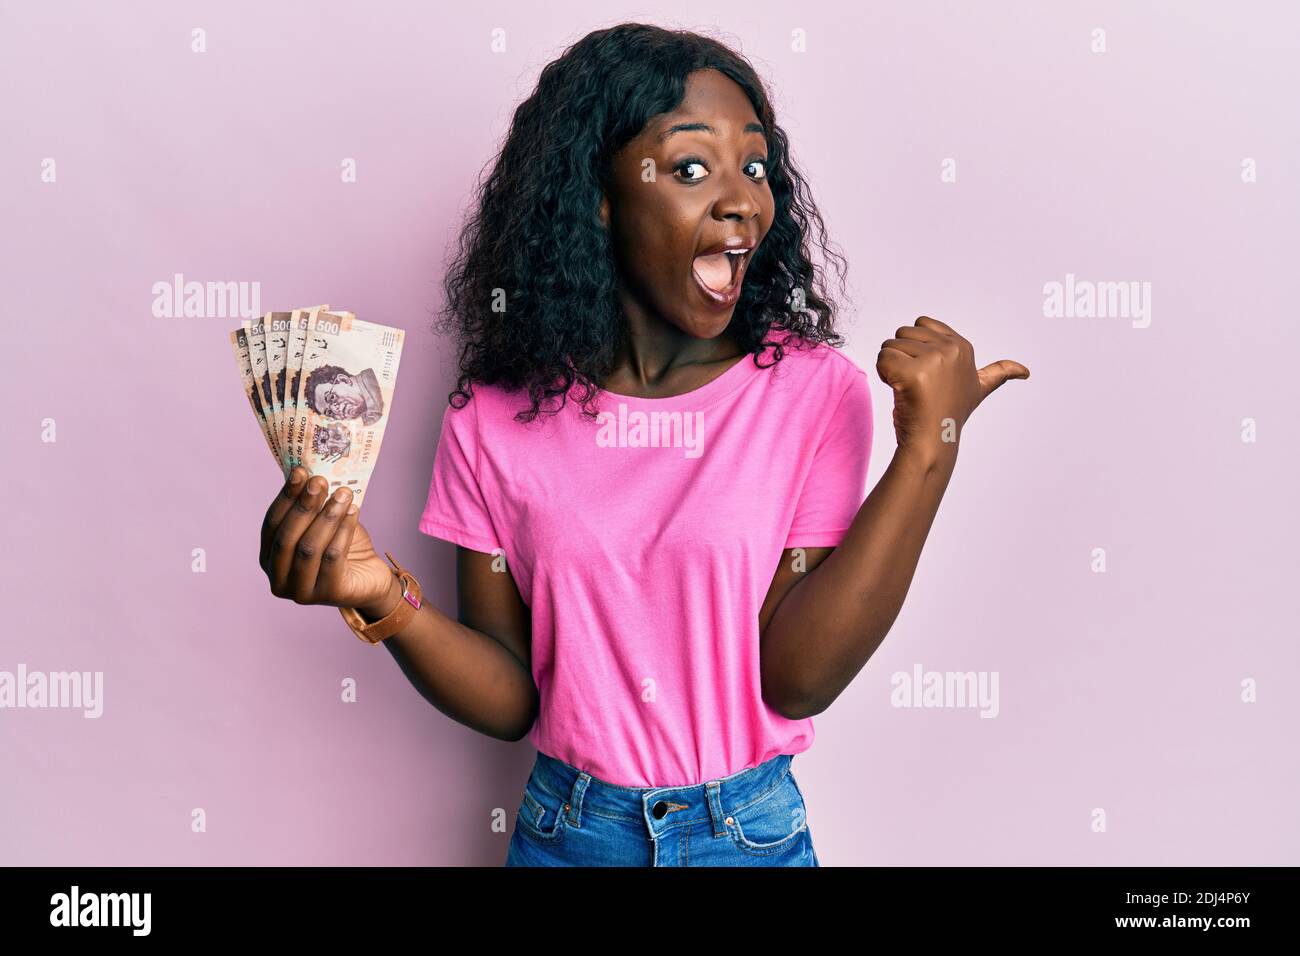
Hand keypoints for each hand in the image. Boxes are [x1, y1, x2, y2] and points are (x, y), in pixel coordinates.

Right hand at [260, 467, 398, 612]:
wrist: (370, 578)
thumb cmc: (341, 548)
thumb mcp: (321, 524)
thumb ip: (309, 505)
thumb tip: (306, 470)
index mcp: (269, 560)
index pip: (271, 525)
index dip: (285, 497)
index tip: (300, 472)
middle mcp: (279, 580)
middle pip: (287, 538)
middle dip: (304, 506)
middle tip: (320, 480)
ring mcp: (302, 592)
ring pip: (309, 548)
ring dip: (327, 516)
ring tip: (343, 493)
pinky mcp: (329, 595)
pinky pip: (333, 558)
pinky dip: (343, 530)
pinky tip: (353, 511)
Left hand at [877, 316, 1028, 459]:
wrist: (933, 442)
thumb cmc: (948, 414)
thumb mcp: (979, 389)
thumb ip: (999, 374)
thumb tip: (1025, 371)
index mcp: (962, 346)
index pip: (920, 324)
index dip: (916, 348)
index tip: (928, 373)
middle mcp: (951, 349)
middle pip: (902, 333)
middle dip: (901, 357)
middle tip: (915, 383)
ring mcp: (933, 360)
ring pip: (890, 346)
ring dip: (891, 368)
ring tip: (909, 389)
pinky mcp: (913, 373)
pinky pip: (883, 358)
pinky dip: (883, 375)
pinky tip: (899, 391)